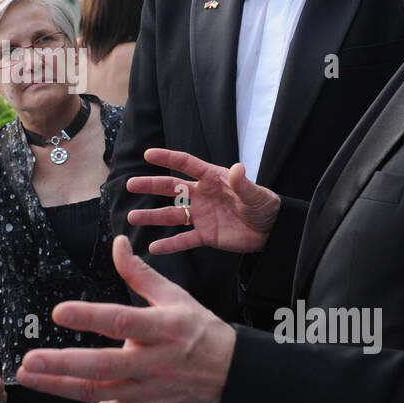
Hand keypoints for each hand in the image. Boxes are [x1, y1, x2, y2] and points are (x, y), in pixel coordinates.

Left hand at [16, 236, 235, 402]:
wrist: (233, 377)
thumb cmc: (200, 332)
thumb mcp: (176, 297)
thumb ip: (140, 273)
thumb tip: (117, 243)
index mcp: (162, 329)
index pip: (121, 321)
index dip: (89, 317)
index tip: (59, 312)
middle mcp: (152, 363)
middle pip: (104, 366)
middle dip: (64, 364)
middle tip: (30, 359)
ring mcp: (146, 392)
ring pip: (98, 393)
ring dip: (59, 388)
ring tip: (27, 375)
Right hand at [125, 147, 280, 254]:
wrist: (272, 231)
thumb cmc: (265, 206)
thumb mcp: (256, 194)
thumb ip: (243, 183)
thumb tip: (237, 169)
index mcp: (212, 178)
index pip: (186, 164)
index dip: (167, 158)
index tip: (148, 154)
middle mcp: (202, 195)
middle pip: (171, 188)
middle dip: (151, 186)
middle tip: (131, 185)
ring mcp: (201, 216)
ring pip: (171, 215)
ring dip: (152, 216)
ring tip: (132, 217)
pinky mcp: (205, 236)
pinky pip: (184, 240)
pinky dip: (170, 245)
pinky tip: (154, 248)